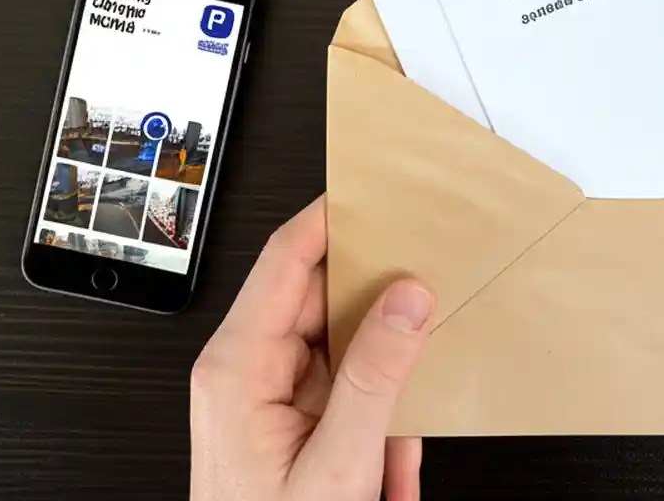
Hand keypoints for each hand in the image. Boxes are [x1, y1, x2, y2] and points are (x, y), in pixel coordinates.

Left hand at [190, 197, 434, 500]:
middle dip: (382, 328)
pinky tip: (383, 472)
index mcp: (237, 364)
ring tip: (390, 458)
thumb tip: (408, 297)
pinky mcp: (288, 418)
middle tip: (427, 319)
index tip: (379, 192)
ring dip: (384, 397)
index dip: (332, 218)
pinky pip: (346, 393)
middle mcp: (245, 369)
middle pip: (325, 303)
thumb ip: (377, 374)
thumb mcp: (337, 461)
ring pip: (345, 352)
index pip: (286, 260)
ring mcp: (266, 394)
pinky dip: (376, 427)